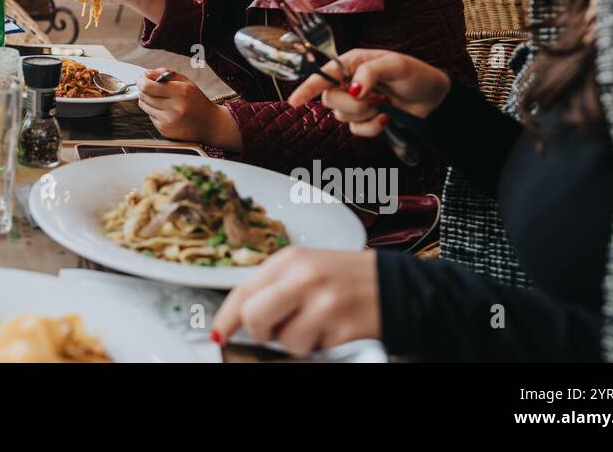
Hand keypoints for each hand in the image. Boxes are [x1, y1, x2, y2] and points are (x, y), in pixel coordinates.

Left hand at [136, 69, 240, 149]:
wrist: (210, 125)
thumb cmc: (197, 101)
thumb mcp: (186, 82)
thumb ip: (165, 74)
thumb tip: (146, 74)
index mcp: (181, 92)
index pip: (149, 86)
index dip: (141, 81)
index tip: (141, 79)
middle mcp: (175, 108)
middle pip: (144, 95)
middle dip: (143, 89)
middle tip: (148, 86)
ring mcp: (169, 121)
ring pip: (144, 106)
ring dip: (147, 100)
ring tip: (159, 98)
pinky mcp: (165, 130)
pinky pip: (149, 116)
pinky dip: (153, 111)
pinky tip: (165, 110)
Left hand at [211, 248, 379, 355]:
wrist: (394, 284)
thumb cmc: (345, 277)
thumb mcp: (305, 267)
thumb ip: (273, 287)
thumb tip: (240, 317)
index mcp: (290, 259)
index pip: (243, 291)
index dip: (226, 318)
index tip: (218, 335)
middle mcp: (304, 278)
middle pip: (254, 317)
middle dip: (260, 332)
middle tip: (275, 330)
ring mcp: (325, 303)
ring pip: (285, 342)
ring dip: (297, 343)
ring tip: (315, 325)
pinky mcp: (344, 329)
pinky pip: (315, 352)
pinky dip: (321, 347)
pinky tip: (333, 329)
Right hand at [286, 49, 449, 137]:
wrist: (433, 97)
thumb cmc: (415, 74)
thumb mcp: (396, 65)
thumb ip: (370, 72)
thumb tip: (351, 88)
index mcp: (352, 63)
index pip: (323, 74)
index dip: (307, 88)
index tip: (294, 102)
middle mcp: (348, 81)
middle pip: (330, 99)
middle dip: (352, 104)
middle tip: (375, 98)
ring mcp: (355, 101)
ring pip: (342, 116)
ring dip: (365, 114)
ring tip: (384, 104)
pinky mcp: (364, 119)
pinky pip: (356, 129)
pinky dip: (372, 127)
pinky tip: (386, 117)